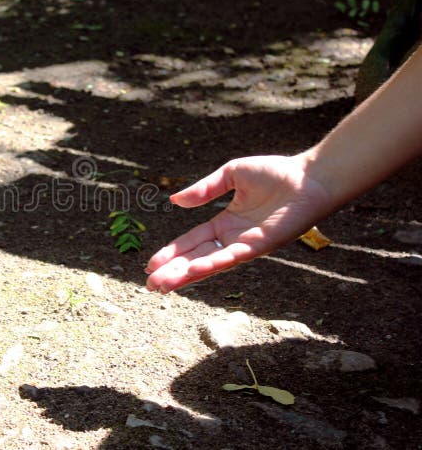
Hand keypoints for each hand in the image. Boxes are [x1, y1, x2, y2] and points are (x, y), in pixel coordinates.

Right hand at [145, 155, 331, 292]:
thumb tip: (174, 201)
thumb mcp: (231, 175)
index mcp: (226, 223)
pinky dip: (214, 264)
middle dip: (173, 272)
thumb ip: (204, 190)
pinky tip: (195, 270)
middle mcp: (234, 239)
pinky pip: (233, 257)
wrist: (309, 177)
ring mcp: (247, 245)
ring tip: (163, 285)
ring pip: (210, 264)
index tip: (151, 264)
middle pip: (196, 259)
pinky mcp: (262, 245)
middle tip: (149, 285)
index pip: (193, 242)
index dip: (172, 253)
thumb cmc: (276, 173)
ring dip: (187, 275)